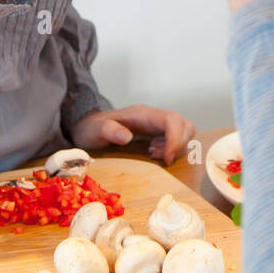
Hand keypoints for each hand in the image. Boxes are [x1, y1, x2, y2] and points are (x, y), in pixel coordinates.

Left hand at [70, 105, 196, 166]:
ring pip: (184, 130)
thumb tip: (126, 137)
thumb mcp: (95, 131)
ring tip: (156, 156)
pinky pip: (176, 138)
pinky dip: (172, 148)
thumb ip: (109, 130)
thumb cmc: (92, 129)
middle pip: (183, 123)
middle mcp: (153, 117)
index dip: (175, 138)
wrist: (89, 128)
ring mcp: (156, 125)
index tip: (166, 158)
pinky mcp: (156, 133)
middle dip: (180, 144)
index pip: (171, 119)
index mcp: (143, 114)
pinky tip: (154, 154)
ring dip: (177, 146)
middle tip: (162, 158)